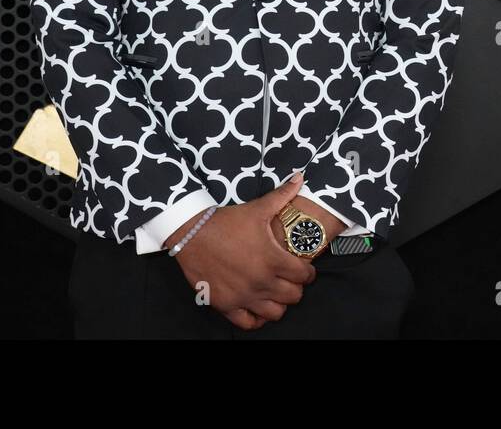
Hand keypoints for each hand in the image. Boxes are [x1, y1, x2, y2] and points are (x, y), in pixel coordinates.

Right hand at [168, 174, 317, 329]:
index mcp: (273, 259)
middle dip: (295, 288)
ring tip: (275, 293)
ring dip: (279, 304)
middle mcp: (261, 281)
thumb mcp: (257, 208)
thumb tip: (300, 178)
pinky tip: (256, 307)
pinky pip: (248, 323)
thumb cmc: (227, 221)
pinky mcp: (226, 304)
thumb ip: (282, 196)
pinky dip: (256, 318)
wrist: (192, 233)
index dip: (308, 272)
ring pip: (275, 313)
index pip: (304, 276)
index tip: (303, 268)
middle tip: (290, 280)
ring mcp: (244, 296)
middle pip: (293, 297)